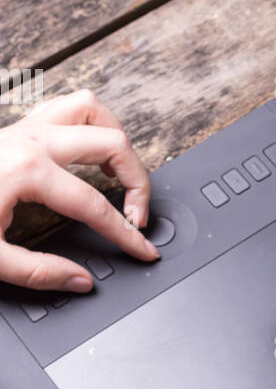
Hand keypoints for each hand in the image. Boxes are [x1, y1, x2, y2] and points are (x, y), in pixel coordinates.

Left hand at [0, 90, 158, 291]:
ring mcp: (27, 126)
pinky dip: (92, 125)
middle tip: (136, 217)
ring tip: (121, 175)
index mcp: (29, 171)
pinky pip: (70, 107)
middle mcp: (33, 140)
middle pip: (112, 145)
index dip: (125, 235)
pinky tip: (91, 154)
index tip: (142, 250)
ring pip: (95, 111)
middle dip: (137, 183)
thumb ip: (39, 273)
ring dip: (117, 141)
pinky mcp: (20, 125)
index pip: (96, 206)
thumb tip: (80, 281)